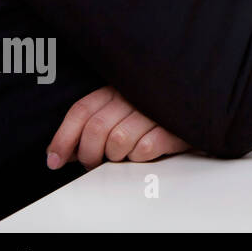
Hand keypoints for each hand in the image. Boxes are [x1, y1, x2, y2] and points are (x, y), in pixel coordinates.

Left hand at [46, 85, 190, 170]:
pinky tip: (146, 149)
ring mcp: (155, 108)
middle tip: (93, 163)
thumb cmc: (154, 112)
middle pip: (96, 129)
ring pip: (118, 142)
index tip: (54, 161)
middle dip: (89, 154)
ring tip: (125, 154)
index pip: (82, 110)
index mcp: (117, 87)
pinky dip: (139, 156)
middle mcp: (135, 94)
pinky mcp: (174, 126)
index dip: (63, 138)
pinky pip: (143, 149)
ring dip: (116, 156)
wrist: (197, 107)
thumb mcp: (119, 110)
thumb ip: (90, 126)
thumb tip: (58, 154)